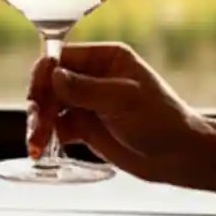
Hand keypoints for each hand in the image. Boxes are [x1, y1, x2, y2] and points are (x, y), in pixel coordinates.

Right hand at [27, 43, 213, 184]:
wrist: (179, 157)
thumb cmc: (161, 121)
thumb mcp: (123, 100)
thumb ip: (85, 89)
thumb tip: (52, 75)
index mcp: (105, 58)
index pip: (62, 57)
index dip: (45, 74)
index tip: (38, 95)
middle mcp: (92, 76)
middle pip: (49, 82)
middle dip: (39, 103)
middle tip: (37, 127)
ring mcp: (86, 102)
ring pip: (48, 106)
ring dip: (38, 123)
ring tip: (36, 145)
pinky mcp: (83, 127)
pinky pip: (55, 127)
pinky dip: (45, 137)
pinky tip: (41, 150)